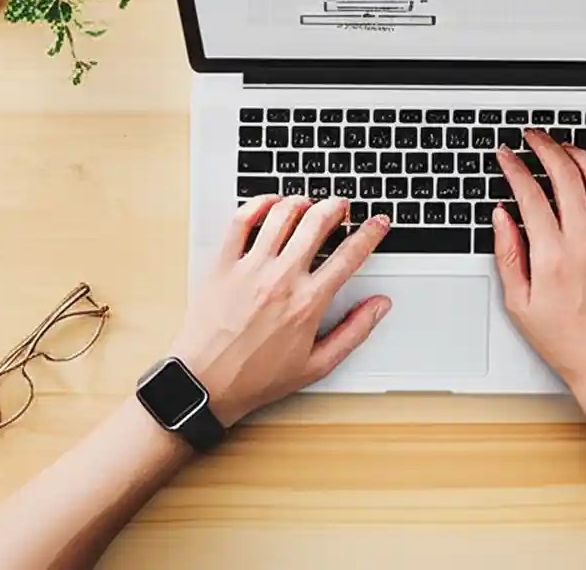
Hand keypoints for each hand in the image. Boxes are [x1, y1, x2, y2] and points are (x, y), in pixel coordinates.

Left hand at [168, 196, 391, 424]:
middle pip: (317, 222)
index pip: (349, 255)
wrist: (206, 382)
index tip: (377, 224)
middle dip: (336, 207)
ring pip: (282, 215)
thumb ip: (354, 332)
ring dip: (301, 202)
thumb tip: (379, 306)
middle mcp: (281, 279)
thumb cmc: (257, 377)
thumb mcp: (317, 364)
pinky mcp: (223, 264)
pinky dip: (258, 204)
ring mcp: (250, 268)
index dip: (370, 233)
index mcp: (308, 302)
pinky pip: (240, 221)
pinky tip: (269, 204)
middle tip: (342, 206)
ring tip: (308, 203)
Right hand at [492, 129, 585, 395]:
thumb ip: (509, 255)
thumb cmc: (567, 342)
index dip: (514, 167)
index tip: (505, 155)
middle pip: (565, 176)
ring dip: (579, 154)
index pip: (529, 194)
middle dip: (545, 148)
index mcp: (553, 256)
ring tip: (563, 145)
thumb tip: (501, 218)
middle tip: (533, 137)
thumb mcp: (520, 305)